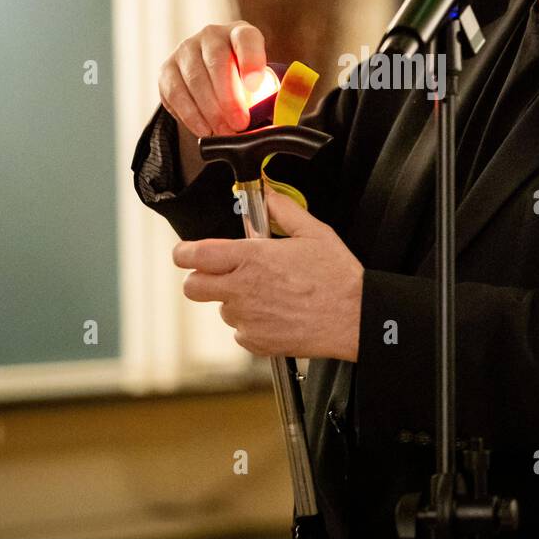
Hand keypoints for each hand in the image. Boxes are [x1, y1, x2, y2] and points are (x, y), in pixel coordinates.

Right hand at [158, 21, 268, 136]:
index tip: (255, 86)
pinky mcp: (166, 69)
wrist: (212, 78)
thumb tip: (265, 119)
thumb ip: (264, 95)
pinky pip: (175, 94)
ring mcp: (185, 50)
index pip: (246, 38)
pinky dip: (191, 115)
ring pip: (194, 79)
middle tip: (240, 124)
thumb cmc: (242, 82)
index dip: (251, 61)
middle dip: (228, 97)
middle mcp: (211, 35)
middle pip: (217, 61)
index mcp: (239, 33)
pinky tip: (204, 130)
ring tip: (223, 131)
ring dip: (210, 111)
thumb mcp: (260, 82)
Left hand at [173, 186, 364, 360]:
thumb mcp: (314, 232)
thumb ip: (284, 211)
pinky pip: (240, 331)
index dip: (184, 253)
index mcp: (252, 258)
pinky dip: (251, 324)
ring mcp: (247, 319)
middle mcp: (242, 289)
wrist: (354, 318)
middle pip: (192, 287)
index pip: (194, 255)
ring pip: (220, 309)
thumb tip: (269, 197)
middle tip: (221, 273)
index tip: (187, 252)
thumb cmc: (337, 278)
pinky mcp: (256, 341)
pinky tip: (275, 313)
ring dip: (233, 301)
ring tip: (266, 294)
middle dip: (201, 279)